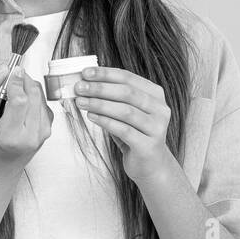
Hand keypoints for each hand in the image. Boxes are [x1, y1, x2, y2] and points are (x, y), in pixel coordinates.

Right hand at [0, 62, 52, 170]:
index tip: (10, 70)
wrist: (4, 163)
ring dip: (27, 85)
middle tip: (9, 74)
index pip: (20, 102)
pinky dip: (32, 95)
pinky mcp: (50, 126)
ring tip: (12, 89)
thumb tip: (3, 69)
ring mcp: (44, 132)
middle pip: (33, 94)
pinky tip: (21, 102)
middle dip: (21, 79)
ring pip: (39, 94)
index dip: (15, 82)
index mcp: (11, 136)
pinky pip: (43, 101)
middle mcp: (32, 136)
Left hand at [73, 66, 172, 184]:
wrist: (151, 165)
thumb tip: (85, 83)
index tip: (85, 73)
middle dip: (100, 88)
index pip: (129, 78)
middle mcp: (160, 109)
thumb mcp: (127, 112)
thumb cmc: (135, 134)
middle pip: (127, 93)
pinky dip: (105, 121)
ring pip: (126, 111)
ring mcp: (157, 128)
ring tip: (81, 102)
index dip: (105, 74)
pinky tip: (91, 116)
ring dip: (100, 104)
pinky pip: (124, 130)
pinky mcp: (149, 145)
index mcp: (155, 95)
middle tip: (79, 88)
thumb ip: (113, 97)